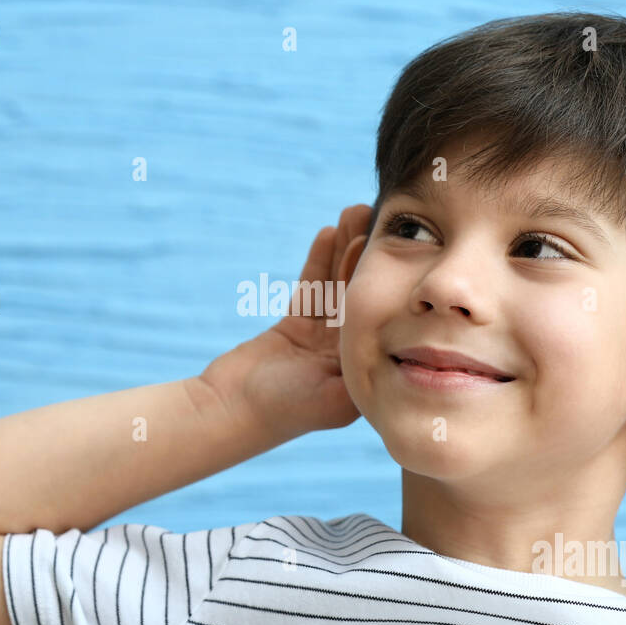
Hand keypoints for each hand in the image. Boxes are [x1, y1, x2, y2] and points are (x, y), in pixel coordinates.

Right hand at [199, 204, 372, 442]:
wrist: (227, 412)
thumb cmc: (280, 410)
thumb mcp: (333, 398)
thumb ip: (361, 371)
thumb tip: (398, 346)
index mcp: (363, 371)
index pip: (381, 316)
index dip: (385, 278)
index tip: (392, 244)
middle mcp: (346, 354)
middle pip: (361, 294)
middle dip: (365, 255)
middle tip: (374, 214)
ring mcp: (319, 340)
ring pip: (335, 286)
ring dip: (343, 250)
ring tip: (352, 213)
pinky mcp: (293, 329)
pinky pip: (310, 289)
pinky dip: (318, 262)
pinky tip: (327, 233)